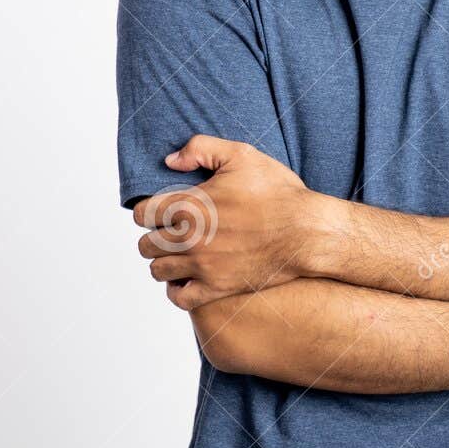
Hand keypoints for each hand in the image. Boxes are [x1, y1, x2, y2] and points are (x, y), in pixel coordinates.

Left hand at [132, 135, 326, 309]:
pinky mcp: (217, 287)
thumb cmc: (278, 192)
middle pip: (145, 245)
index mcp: (189, 204)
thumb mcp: (241, 155)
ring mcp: (202, 266)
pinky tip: (187, 279)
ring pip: (158, 271)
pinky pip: (180, 298)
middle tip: (171, 233)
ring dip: (164, 262)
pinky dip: (177, 290)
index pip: (142, 214)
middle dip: (155, 237)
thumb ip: (200, 149)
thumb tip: (170, 160)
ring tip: (179, 255)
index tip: (161, 211)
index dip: (148, 210)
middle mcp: (189, 238)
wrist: (306, 231)